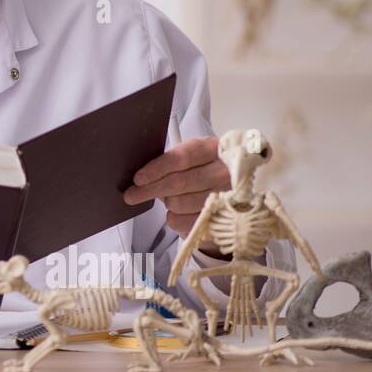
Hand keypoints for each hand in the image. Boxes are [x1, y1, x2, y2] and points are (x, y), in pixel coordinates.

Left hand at [122, 136, 229, 250]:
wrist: (239, 195)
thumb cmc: (208, 173)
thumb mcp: (197, 158)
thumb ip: (174, 161)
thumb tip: (142, 176)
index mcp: (215, 149)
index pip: (182, 157)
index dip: (156, 168)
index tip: (138, 178)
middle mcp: (225, 172)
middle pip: (178, 182)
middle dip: (149, 190)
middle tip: (132, 194)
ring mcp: (226, 197)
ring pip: (179, 203)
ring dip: (167, 203)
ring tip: (171, 198)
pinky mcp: (221, 220)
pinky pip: (184, 222)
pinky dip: (175, 218)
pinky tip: (182, 211)